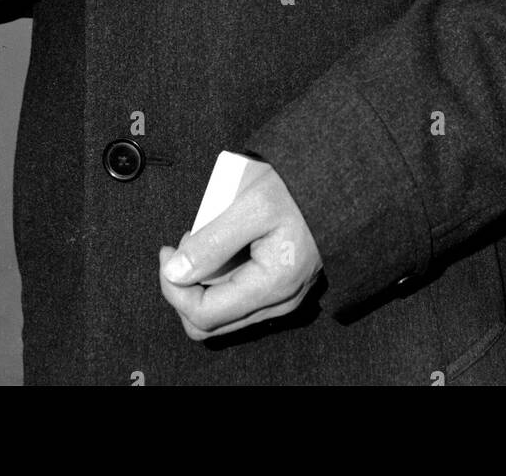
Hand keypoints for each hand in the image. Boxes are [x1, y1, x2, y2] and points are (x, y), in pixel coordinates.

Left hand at [158, 165, 322, 340]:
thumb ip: (211, 242)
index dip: (174, 287)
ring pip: (221, 310)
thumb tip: (175, 271)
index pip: (203, 314)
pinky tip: (223, 243)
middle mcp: (278, 302)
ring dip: (203, 279)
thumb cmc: (299, 190)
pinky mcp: (281, 287)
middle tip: (187, 244)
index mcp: (272, 286)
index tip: (168, 251)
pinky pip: (238, 296)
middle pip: (209, 321)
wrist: (338, 184)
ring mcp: (281, 298)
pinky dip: (220, 275)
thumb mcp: (251, 205)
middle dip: (186, 286)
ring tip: (206, 237)